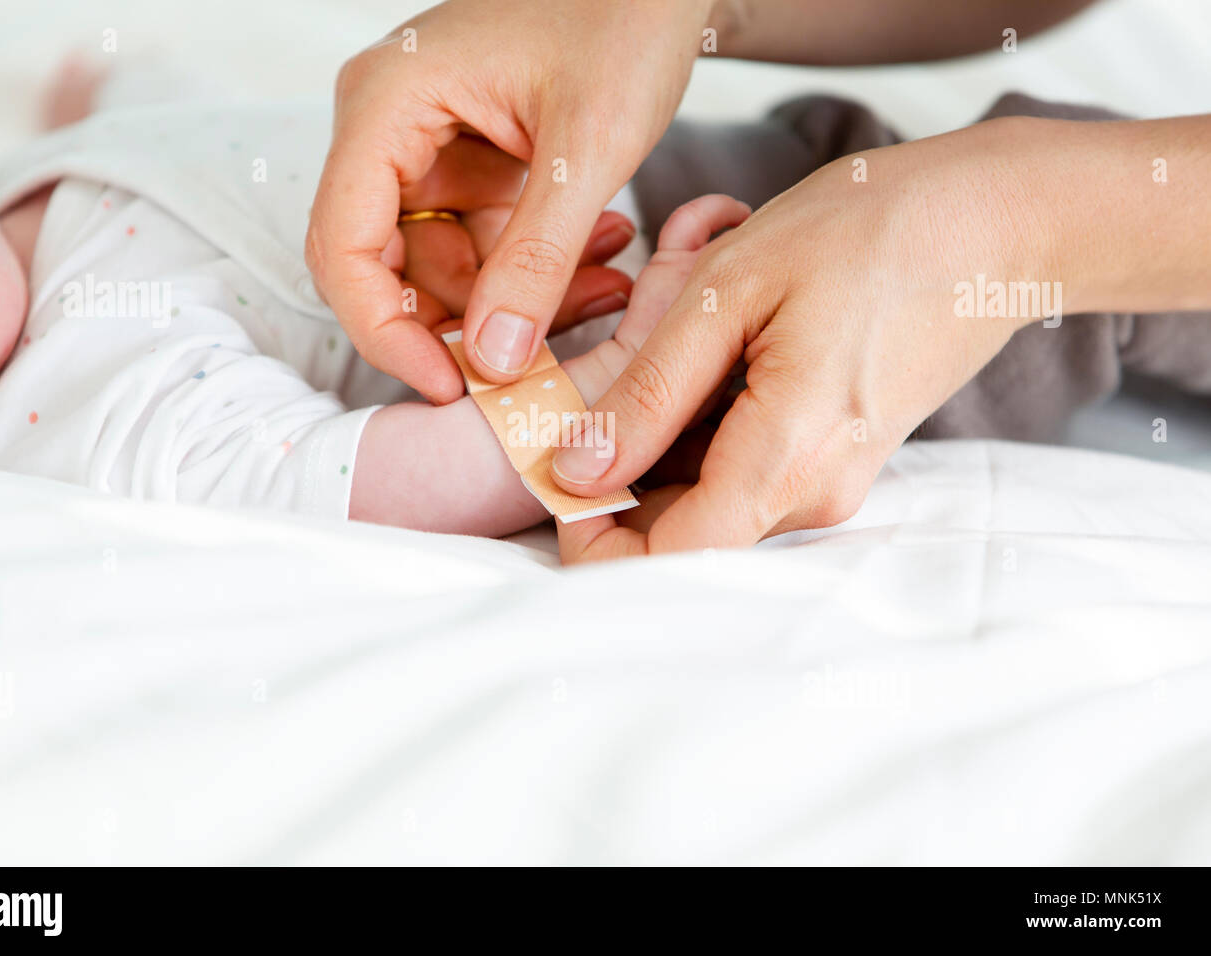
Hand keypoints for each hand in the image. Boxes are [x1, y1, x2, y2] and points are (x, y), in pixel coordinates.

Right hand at [306, 0, 716, 402]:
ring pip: (442, 266)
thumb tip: (494, 359)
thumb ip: (538, 257)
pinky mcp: (470, 162)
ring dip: (516, 300)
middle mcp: (389, 126)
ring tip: (610, 289)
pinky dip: (536, 269)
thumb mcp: (589, 146)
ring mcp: (427, 145)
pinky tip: (606, 259)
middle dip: (460, 322)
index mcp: (386, 103)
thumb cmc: (625, 15)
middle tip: (535, 361)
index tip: (451, 387)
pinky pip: (483, 244)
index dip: (385, 331)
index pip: (343, 246)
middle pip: (385, 266)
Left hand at [552, 118, 1057, 559]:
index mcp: (784, 463)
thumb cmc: (863, 235)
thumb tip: (576, 471)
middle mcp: (812, 497)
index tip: (555, 473)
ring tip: (673, 340)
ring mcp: (829, 483)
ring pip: (704, 501)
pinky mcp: (835, 460)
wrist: (993, 224)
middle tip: (602, 380)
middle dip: (618, 478)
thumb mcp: (727, 294)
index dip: (593, 539)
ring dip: (660, 441)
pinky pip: (740, 471)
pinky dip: (699, 427)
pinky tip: (714, 349)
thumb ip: (647, 395)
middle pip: (680, 536)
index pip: (665, 561)